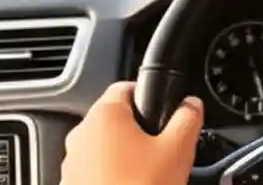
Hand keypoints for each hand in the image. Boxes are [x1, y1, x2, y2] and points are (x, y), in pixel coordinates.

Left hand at [62, 81, 202, 184]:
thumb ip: (188, 116)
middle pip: (115, 119)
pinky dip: (111, 177)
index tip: (164, 113)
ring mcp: (72, 164)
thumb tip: (190, 104)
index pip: (126, 86)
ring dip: (124, 155)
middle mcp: (81, 135)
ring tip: (147, 176)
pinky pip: (94, 172)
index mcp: (105, 115)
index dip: (149, 96)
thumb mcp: (178, 149)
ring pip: (105, 148)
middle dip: (138, 130)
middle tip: (161, 149)